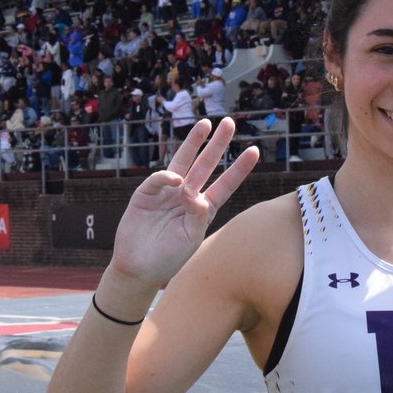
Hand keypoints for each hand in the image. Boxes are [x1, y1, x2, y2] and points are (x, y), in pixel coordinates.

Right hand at [105, 118, 258, 292]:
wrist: (138, 269)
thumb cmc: (168, 258)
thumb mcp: (190, 240)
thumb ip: (197, 218)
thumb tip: (196, 195)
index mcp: (203, 208)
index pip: (225, 184)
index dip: (239, 168)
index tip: (254, 150)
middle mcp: (186, 196)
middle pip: (206, 165)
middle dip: (217, 144)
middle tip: (229, 123)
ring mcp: (166, 193)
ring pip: (183, 162)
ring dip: (193, 143)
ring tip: (205, 124)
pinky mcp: (146, 195)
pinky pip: (158, 180)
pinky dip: (166, 176)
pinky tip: (175, 179)